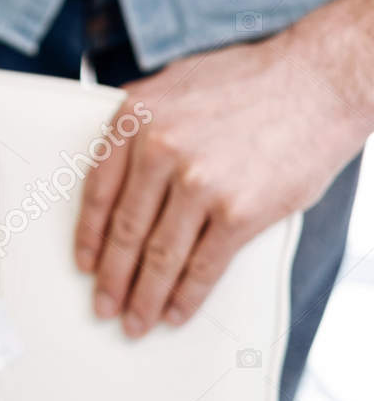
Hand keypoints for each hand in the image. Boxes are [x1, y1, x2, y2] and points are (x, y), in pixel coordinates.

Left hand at [74, 20, 372, 336]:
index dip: (87, 235)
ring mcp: (198, 182)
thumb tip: (118, 164)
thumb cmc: (248, 82)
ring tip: (135, 320)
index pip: (97, 191)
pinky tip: (176, 311)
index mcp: (134, 120)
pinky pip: (204, 265)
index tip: (83, 263)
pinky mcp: (239, 210)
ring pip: (160, 254)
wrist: (317, 81)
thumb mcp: (173, 87)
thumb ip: (141, 124)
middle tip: (103, 305)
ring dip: (144, 295)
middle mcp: (158, 150)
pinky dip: (186, 295)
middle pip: (124, 231)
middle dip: (111, 277)